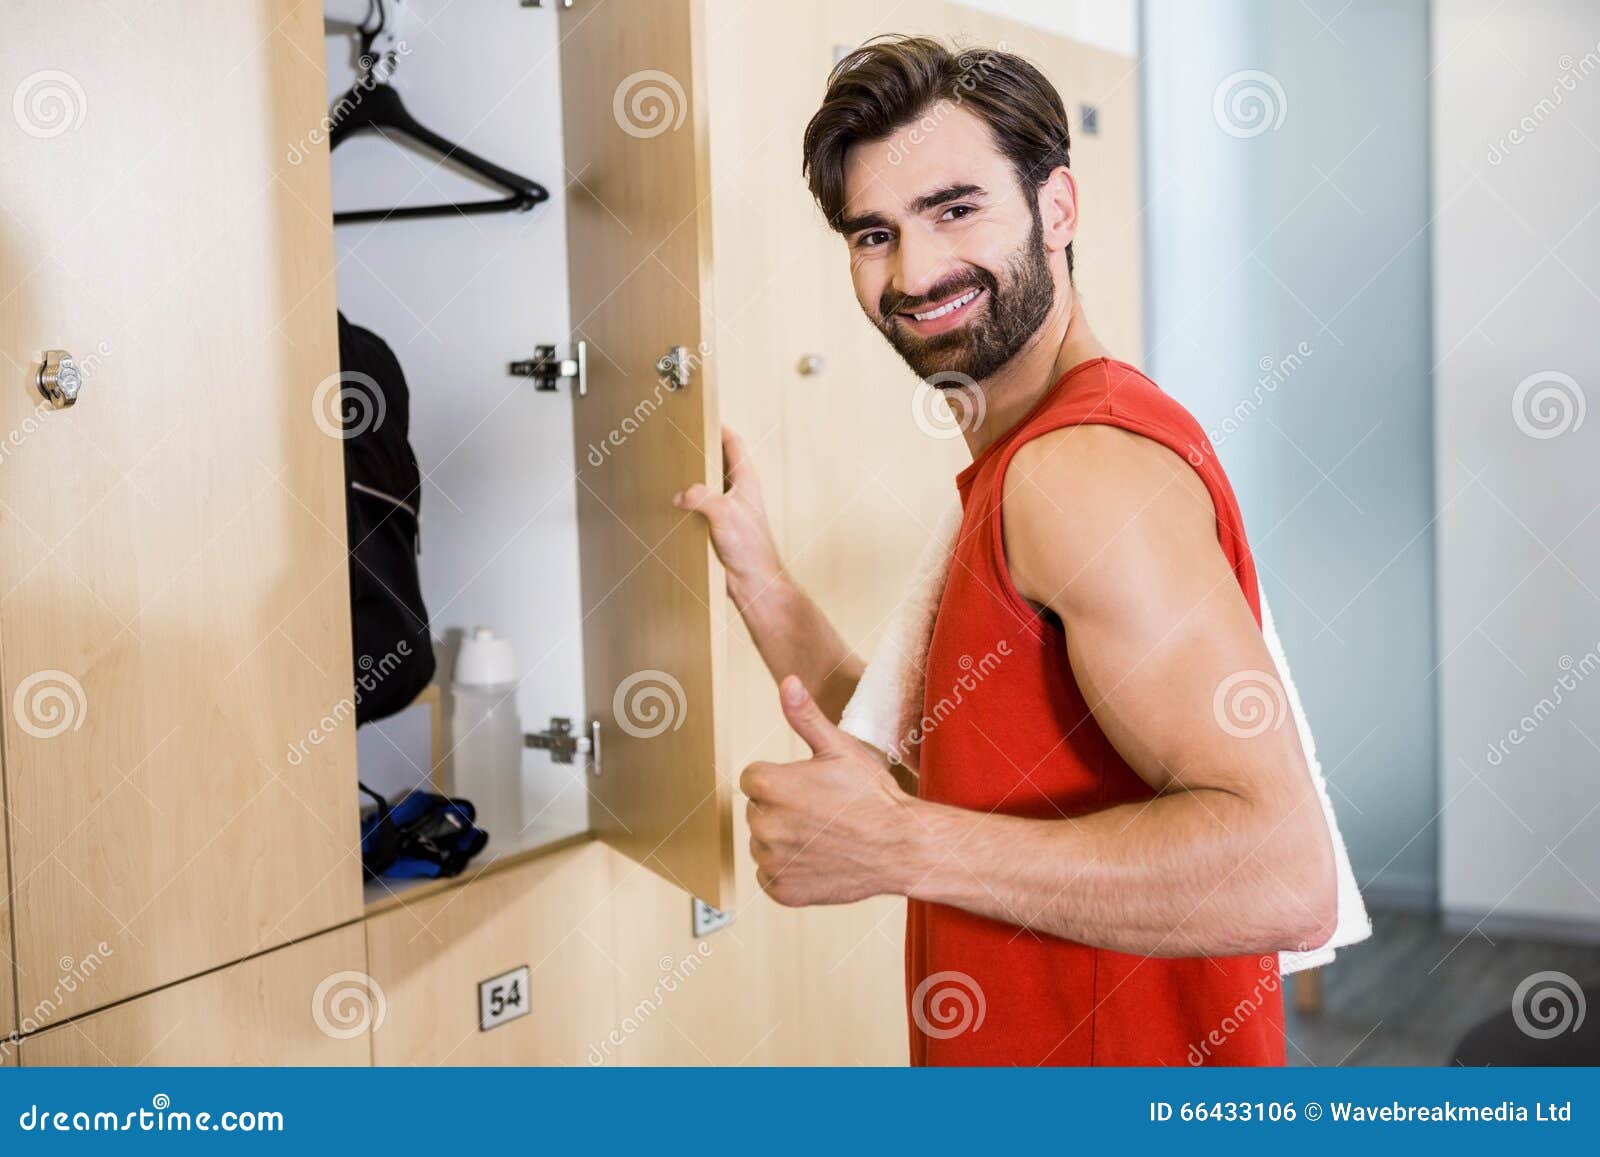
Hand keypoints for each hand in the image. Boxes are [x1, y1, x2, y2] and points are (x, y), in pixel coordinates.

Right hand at [674, 426, 781, 598]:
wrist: (754, 583)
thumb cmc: (751, 550)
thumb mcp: (725, 515)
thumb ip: (703, 498)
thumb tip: (682, 494)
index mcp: (746, 480)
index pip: (733, 442)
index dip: (717, 426)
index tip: (698, 415)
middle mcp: (737, 491)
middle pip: (716, 460)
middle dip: (697, 450)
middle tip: (676, 441)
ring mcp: (727, 508)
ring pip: (705, 484)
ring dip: (690, 478)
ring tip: (668, 470)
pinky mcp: (716, 526)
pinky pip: (698, 506)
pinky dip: (685, 502)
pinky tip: (670, 505)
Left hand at [740, 675, 922, 906]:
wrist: (901, 847)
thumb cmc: (873, 796)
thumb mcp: (840, 749)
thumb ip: (805, 717)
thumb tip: (787, 683)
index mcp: (769, 784)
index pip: (753, 778)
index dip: (783, 779)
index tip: (810, 787)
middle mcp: (763, 825)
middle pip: (757, 810)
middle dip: (782, 808)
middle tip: (821, 811)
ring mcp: (772, 861)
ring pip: (763, 843)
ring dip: (784, 839)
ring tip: (822, 835)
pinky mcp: (781, 890)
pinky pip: (770, 874)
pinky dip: (788, 869)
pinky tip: (818, 858)